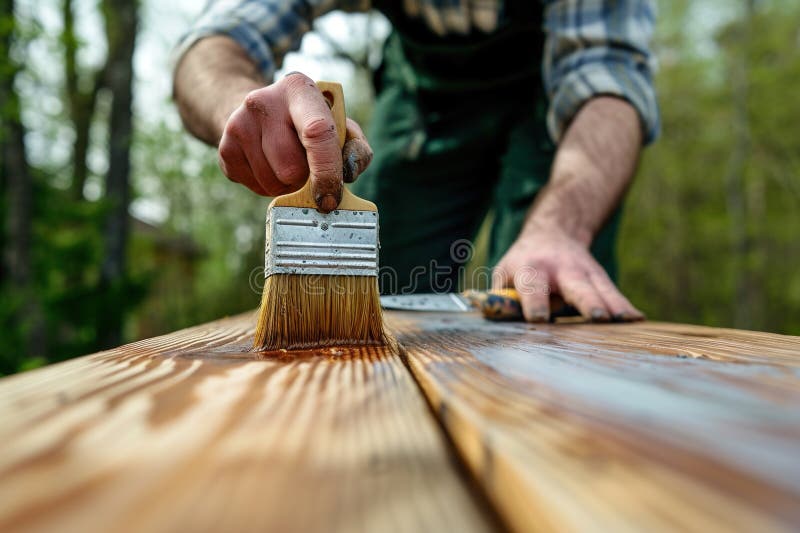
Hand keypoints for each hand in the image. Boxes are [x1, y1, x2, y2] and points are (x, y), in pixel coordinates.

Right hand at [217, 72, 372, 211]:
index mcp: (299, 89)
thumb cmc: (310, 125)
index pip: (317, 133)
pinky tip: (269, 166)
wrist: (259, 113)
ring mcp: (239, 123)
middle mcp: (264, 101)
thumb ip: (356, 149)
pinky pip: (253, 186)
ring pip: (272, 182)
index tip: (329, 199)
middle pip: (290, 168)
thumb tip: (348, 173)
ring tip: (287, 164)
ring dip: (286, 185)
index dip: (326, 172)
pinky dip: (267, 186)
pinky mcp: (225, 147)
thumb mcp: (340, 128)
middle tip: (306, 168)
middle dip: (303, 180)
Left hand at [492, 225, 644, 322]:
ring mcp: (585, 272)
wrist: (554, 230)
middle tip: (597, 318)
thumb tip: (496, 323)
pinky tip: (639, 320)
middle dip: (587, 302)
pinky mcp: (600, 278)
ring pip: (602, 290)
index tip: (539, 320)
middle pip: (576, 286)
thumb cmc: (523, 263)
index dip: (535, 303)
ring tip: (627, 321)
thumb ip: (501, 299)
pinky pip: (614, 293)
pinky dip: (626, 306)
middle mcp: (561, 269)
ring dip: (614, 306)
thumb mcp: (504, 273)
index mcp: (531, 268)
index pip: (533, 287)